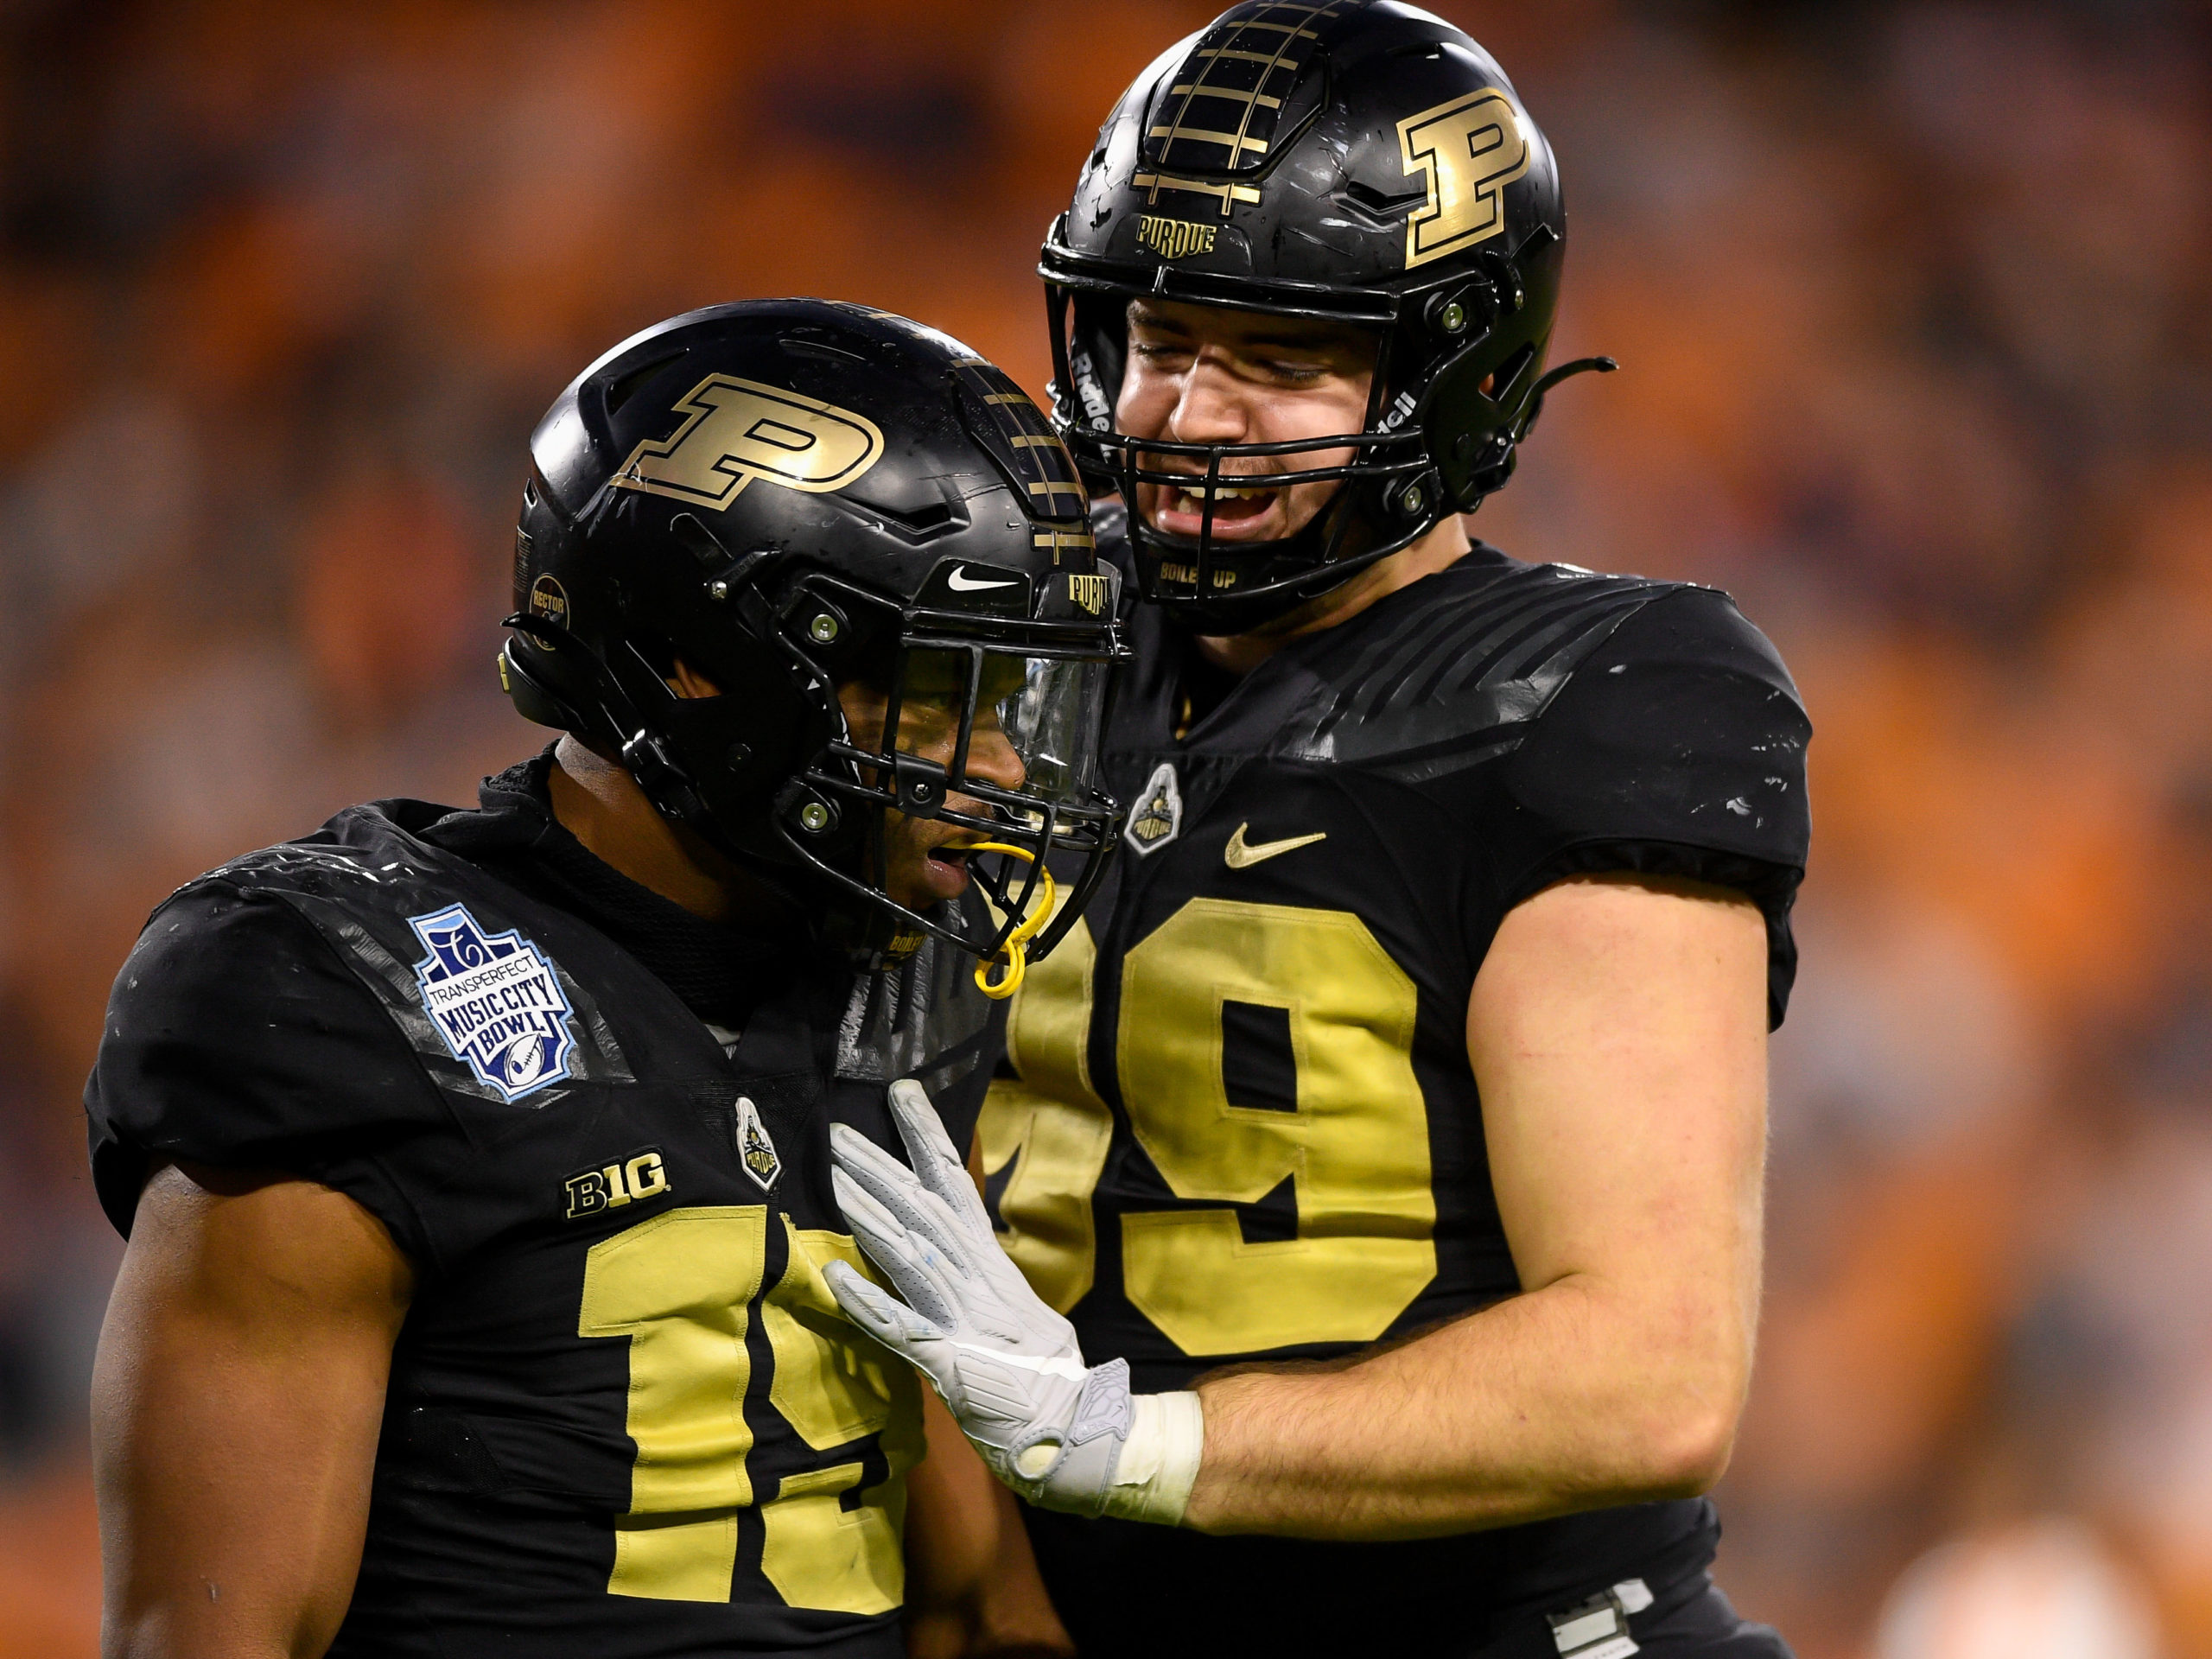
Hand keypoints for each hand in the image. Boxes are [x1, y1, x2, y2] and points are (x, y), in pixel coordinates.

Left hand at [823, 1080, 1199, 1522]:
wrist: (1078, 1430)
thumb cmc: (1046, 1378)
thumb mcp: (1020, 1314)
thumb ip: (984, 1281)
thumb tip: (959, 1249)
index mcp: (992, 1266)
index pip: (956, 1188)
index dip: (927, 1138)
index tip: (901, 1093)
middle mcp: (979, 1282)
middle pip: (926, 1211)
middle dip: (882, 1168)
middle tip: (839, 1131)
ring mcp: (965, 1320)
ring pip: (913, 1255)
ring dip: (872, 1219)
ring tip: (834, 1184)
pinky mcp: (951, 1363)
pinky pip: (901, 1328)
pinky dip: (867, 1302)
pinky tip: (835, 1276)